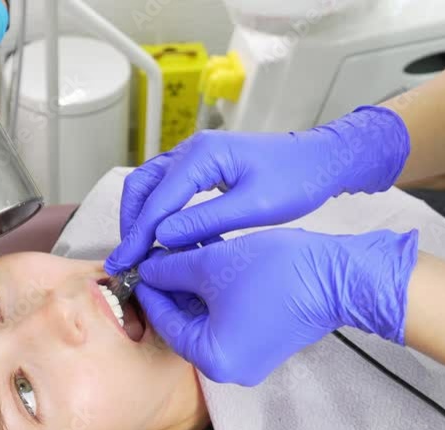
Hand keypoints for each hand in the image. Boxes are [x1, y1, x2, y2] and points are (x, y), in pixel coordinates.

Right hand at [104, 106, 410, 273]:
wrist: (319, 161)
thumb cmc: (295, 181)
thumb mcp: (253, 207)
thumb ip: (205, 221)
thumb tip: (162, 237)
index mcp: (203, 155)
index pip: (158, 199)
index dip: (138, 235)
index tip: (125, 264)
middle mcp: (191, 150)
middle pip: (141, 185)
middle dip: (130, 224)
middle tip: (125, 260)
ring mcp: (194, 156)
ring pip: (149, 185)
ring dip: (139, 218)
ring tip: (137, 253)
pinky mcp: (200, 167)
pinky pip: (165, 188)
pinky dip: (155, 213)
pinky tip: (159, 239)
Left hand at [134, 228, 418, 384]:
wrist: (339, 276)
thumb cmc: (278, 274)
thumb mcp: (212, 266)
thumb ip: (171, 269)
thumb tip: (147, 267)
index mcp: (214, 360)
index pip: (166, 323)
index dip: (149, 290)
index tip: (137, 265)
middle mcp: (231, 367)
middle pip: (186, 322)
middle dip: (172, 286)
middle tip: (157, 255)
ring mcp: (251, 355)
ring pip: (207, 316)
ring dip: (194, 284)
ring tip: (180, 250)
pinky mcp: (266, 339)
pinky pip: (229, 315)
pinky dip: (216, 291)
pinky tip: (206, 258)